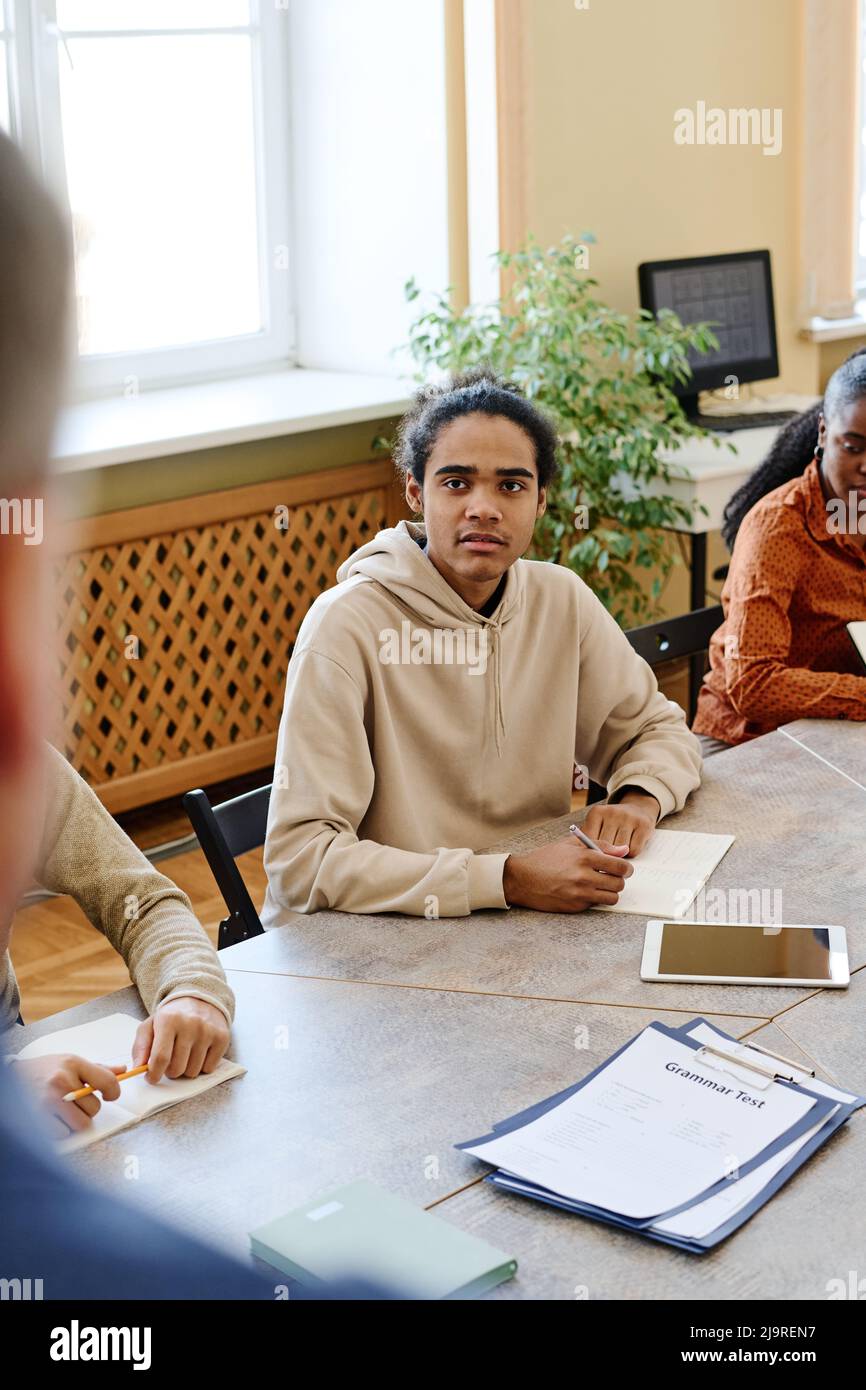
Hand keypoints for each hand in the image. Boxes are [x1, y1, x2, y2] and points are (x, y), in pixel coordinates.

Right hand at [14, 1054, 123, 1135]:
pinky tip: (52, 1119)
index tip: (110, 1095)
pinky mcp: (38, 1118)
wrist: (11, 1078)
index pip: (107, 1080)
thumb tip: (123, 1070)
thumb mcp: (69, 1062)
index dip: (114, 1092)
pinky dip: (60, 1131)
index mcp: (72, 1063)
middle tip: (75, 1104)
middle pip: (95, 1108)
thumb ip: (97, 1069)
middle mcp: (61, 1080)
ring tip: (63, 1112)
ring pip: (81, 1124)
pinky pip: (63, 1134)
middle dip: (88, 1109)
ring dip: (75, 1122)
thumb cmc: (44, 1071)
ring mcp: (48, 1100)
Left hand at [133, 997, 229, 1083]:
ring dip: (186, 1069)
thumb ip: (141, 1046)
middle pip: (177, 1068)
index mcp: (169, 1020)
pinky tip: (198, 1053)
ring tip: (184, 1055)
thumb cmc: (172, 1017)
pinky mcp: (222, 1037)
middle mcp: (190, 1024)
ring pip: (193, 1071)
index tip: (151, 1078)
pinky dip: (201, 1066)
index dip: (154, 1074)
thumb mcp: (150, 1025)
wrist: (199, 998)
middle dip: (170, 1071)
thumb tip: (138, 1068)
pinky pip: (209, 1068)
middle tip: (170, 1062)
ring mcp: (208, 1031)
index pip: (160, 1057)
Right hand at [503, 836, 633, 912]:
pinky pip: (596, 904)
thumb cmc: (545, 859)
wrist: (522, 879)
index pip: (620, 866)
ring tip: (601, 886)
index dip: (626, 868)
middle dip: (619, 880)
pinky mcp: (575, 907)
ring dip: (610, 892)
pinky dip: (595, 899)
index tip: (624, 869)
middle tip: (611, 877)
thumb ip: (599, 845)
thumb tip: (623, 850)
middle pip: (619, 884)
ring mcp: (580, 894)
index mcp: (584, 857)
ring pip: (612, 898)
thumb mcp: (570, 844)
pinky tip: (584, 891)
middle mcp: (584, 877)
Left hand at [582, 790, 659, 856]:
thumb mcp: (597, 826)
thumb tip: (591, 857)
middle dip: (607, 854)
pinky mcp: (644, 825)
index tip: (595, 854)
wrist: (638, 809)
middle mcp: (612, 812)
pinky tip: (631, 845)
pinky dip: (632, 854)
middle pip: (606, 847)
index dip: (592, 851)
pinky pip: (634, 850)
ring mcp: (629, 817)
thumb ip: (590, 840)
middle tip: (610, 852)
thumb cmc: (613, 824)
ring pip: (620, 850)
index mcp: (596, 812)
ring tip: (620, 847)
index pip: (589, 841)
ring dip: (621, 855)